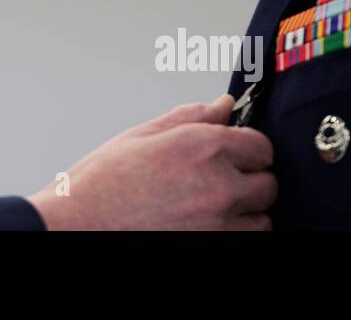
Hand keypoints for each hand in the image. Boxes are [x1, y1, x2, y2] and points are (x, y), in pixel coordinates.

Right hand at [26, 94, 275, 229]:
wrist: (82, 223)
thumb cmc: (104, 182)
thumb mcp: (145, 134)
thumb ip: (191, 117)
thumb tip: (223, 105)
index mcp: (201, 147)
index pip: (261, 145)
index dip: (248, 146)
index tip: (237, 150)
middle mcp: (217, 184)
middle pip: (268, 183)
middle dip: (250, 177)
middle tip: (224, 176)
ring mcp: (218, 222)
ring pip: (261, 217)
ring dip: (246, 209)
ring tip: (214, 202)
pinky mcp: (214, 245)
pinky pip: (246, 239)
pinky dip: (235, 231)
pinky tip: (211, 220)